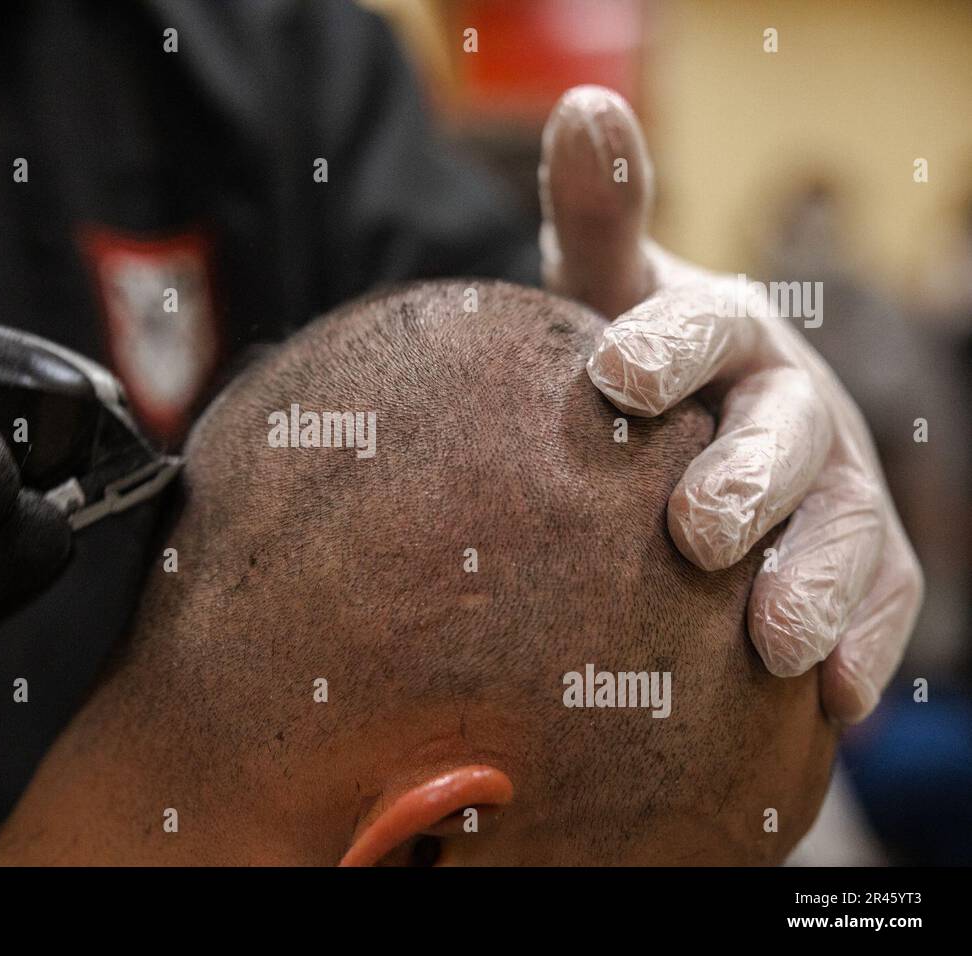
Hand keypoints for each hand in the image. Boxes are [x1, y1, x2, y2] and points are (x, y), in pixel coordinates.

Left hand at [539, 85, 922, 723]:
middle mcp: (792, 403)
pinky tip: (832, 700)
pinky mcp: (861, 560)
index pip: (705, 325)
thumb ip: (599, 212)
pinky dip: (864, 645)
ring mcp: (837, 484)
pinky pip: (882, 601)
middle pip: (787, 438)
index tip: (609, 377)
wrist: (684, 427)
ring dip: (817, 583)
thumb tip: (584, 106)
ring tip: (774, 642)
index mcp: (727, 330)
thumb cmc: (631, 363)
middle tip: (692, 531)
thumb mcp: (604, 287)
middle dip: (749, 482)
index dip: (666, 346)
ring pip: (848, 530)